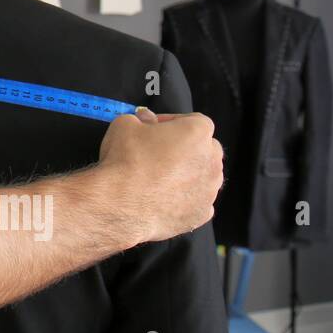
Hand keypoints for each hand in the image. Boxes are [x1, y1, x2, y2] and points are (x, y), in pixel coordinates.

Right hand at [95, 108, 223, 246]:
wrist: (122, 203)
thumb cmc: (126, 161)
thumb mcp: (124, 125)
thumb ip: (141, 120)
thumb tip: (144, 121)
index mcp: (197, 132)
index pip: (194, 120)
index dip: (173, 122)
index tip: (155, 128)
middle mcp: (211, 160)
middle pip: (205, 149)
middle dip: (185, 149)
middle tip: (158, 153)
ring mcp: (210, 189)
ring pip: (203, 177)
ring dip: (186, 175)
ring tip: (158, 179)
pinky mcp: (202, 213)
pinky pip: (197, 201)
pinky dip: (184, 199)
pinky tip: (163, 199)